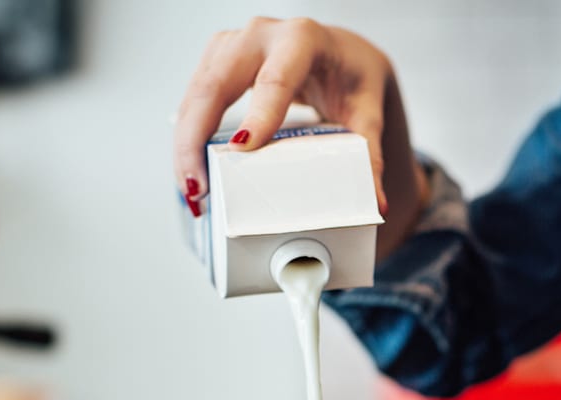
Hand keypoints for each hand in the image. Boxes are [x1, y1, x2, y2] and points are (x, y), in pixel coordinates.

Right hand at [173, 17, 426, 252]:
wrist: (342, 55)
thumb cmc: (352, 79)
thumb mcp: (367, 113)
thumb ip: (370, 155)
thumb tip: (375, 203)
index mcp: (303, 39)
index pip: (276, 78)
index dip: (258, 114)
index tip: (243, 149)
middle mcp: (261, 34)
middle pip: (216, 83)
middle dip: (198, 137)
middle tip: (197, 187)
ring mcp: (234, 44)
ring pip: (196, 91)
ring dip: (185, 143)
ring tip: (191, 190)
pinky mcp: (218, 60)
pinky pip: (194, 98)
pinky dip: (188, 136)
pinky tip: (188, 169)